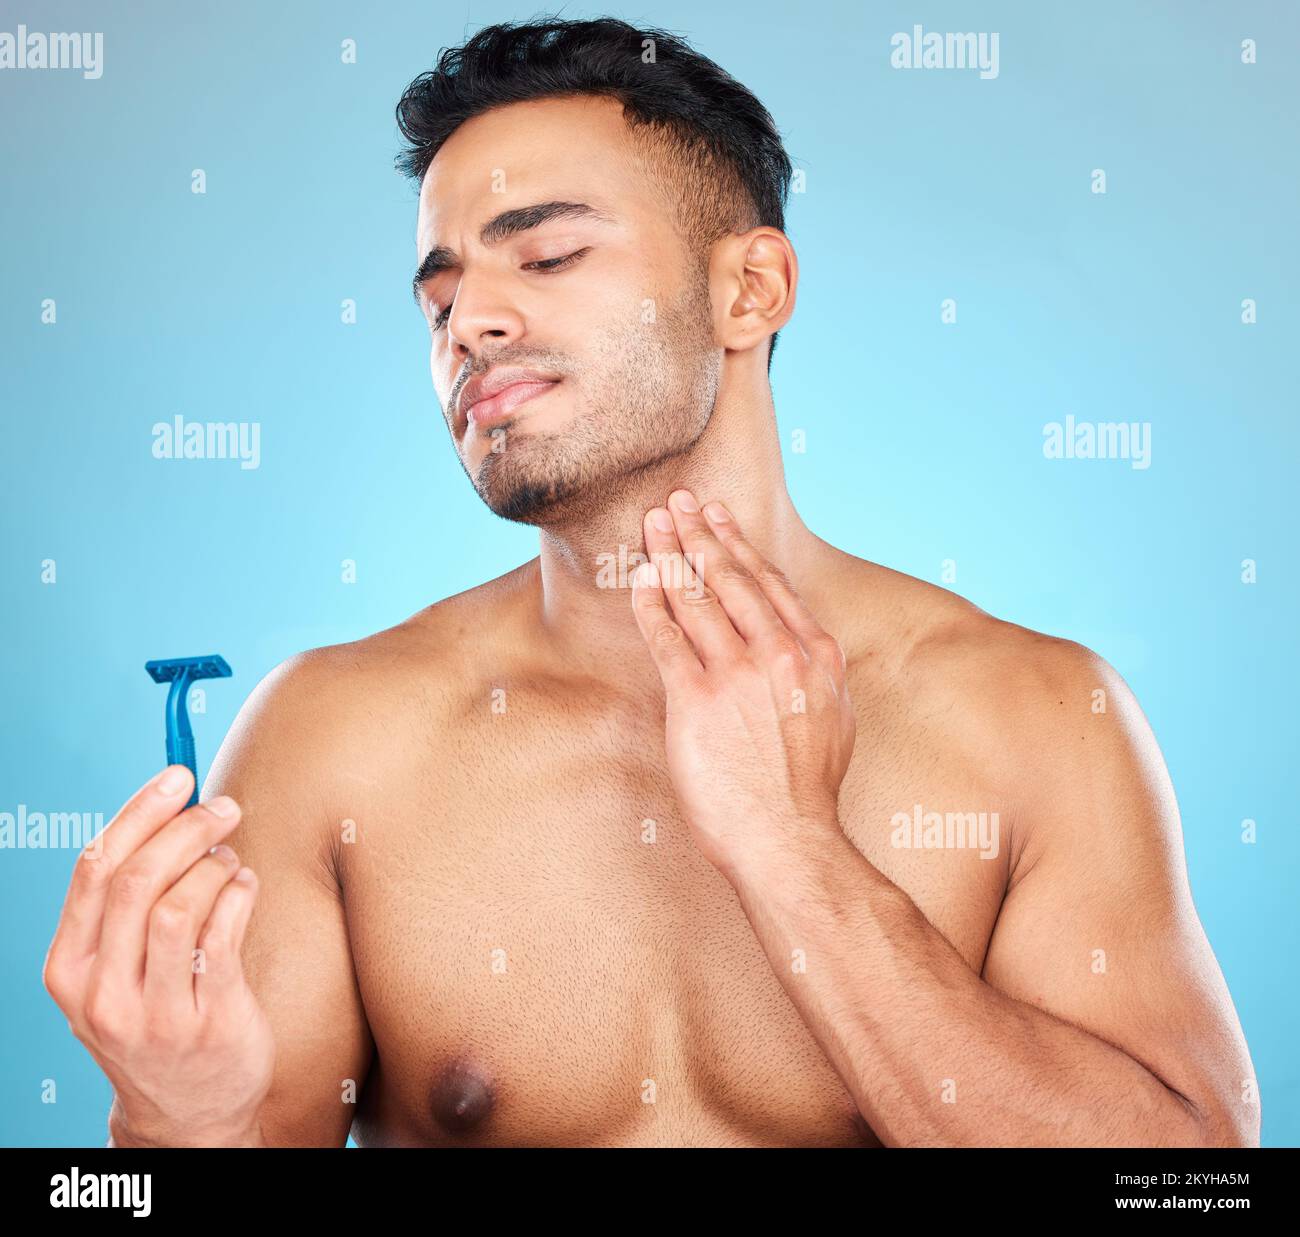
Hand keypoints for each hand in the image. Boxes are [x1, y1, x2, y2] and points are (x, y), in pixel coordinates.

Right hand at [42, 766, 274, 1146]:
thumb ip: (128, 903)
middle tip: (223, 807)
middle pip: (139, 880)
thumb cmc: (154, 1016)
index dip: (139, 812)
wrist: (187, 1113)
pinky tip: (245, 887)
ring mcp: (156, 1013)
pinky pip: (227, 934)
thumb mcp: (116, 971)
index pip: (95, 870)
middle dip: (187, 828)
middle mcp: (104, 994)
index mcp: (70, 970)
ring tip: (231, 859)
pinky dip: (241, 894)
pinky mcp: (211, 1021)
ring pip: (183, 904)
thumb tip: (171, 806)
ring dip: (216, 865)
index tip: (177, 777)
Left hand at [630, 490, 855, 881]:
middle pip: (730, 577)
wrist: (790, 838)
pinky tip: (641, 580)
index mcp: (817, 654)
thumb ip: (814, 672)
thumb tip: (795, 646)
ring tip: (654, 526)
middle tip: (677, 502)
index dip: (737, 544)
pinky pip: (667, 637)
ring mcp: (737, 674)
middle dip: (699, 532)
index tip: (718, 517)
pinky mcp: (697, 700)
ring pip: (697, 597)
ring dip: (671, 554)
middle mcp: (779, 653)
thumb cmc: (809, 789)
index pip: (768, 583)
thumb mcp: (835, 717)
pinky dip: (652, 604)